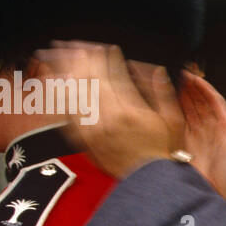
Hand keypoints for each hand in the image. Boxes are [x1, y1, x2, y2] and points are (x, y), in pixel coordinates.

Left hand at [31, 42, 178, 177]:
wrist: (148, 183)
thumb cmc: (163, 152)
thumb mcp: (173, 120)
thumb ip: (163, 92)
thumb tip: (154, 69)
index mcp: (130, 111)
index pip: (112, 75)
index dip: (105, 57)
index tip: (103, 46)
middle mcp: (107, 119)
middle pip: (87, 79)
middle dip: (78, 57)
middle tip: (70, 42)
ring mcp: (91, 130)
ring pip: (72, 93)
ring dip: (62, 71)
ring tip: (55, 54)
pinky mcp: (83, 140)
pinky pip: (66, 114)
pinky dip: (58, 96)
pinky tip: (53, 84)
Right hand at [177, 72, 225, 213]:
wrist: (221, 192)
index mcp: (225, 126)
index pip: (212, 100)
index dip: (203, 88)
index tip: (193, 77)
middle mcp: (210, 129)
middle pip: (199, 103)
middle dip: (190, 88)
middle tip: (180, 75)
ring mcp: (197, 135)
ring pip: (189, 110)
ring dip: (182, 96)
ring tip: (174, 83)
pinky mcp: (186, 144)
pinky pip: (180, 123)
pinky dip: (175, 111)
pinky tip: (169, 102)